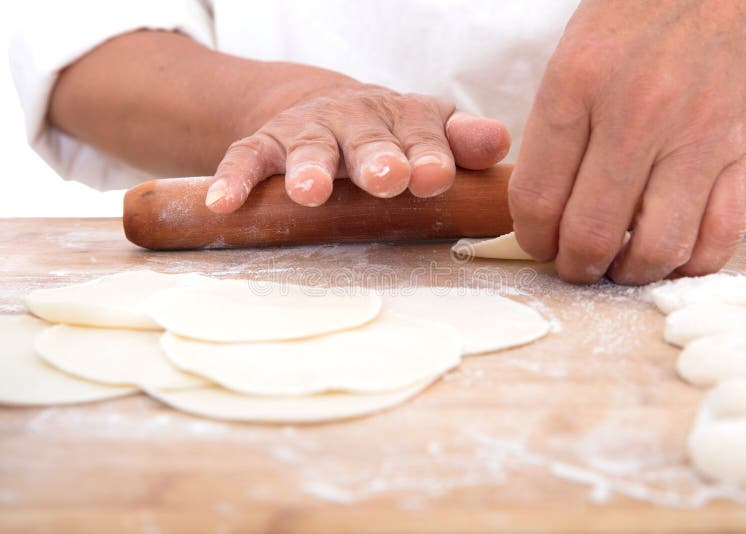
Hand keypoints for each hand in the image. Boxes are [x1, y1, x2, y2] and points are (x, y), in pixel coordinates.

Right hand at [205, 83, 509, 210]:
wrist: (322, 105)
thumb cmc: (388, 133)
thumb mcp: (428, 130)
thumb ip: (461, 140)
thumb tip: (500, 143)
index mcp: (405, 119)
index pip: (424, 135)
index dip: (430, 156)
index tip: (434, 179)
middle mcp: (357, 119)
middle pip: (368, 138)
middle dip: (376, 159)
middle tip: (386, 180)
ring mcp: (309, 130)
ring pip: (308, 146)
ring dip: (310, 168)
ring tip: (309, 192)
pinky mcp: (265, 142)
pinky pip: (247, 157)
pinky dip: (236, 179)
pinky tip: (224, 203)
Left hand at [509, 0, 745, 284]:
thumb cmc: (630, 30)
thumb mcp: (565, 66)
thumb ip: (549, 142)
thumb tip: (541, 219)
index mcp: (576, 86)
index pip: (537, 197)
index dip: (532, 239)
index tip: (538, 243)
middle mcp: (636, 113)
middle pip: (592, 233)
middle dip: (574, 266)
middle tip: (574, 265)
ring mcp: (695, 135)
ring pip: (658, 247)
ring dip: (630, 273)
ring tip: (618, 265)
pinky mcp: (740, 151)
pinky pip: (719, 236)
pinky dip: (689, 263)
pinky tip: (669, 254)